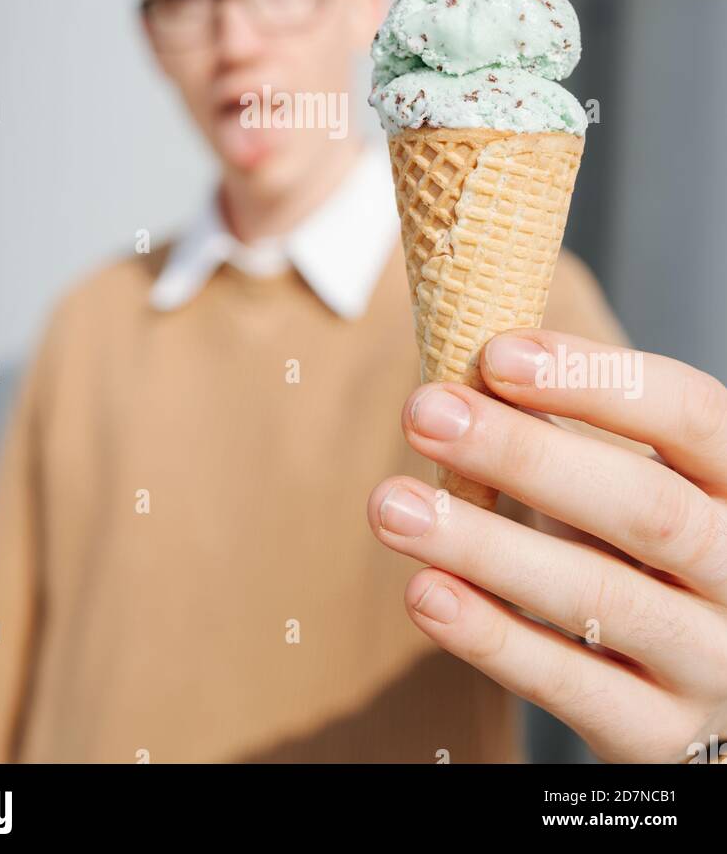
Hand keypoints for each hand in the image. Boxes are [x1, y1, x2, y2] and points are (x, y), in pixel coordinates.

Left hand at [367, 330, 726, 763]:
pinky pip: (571, 685)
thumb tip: (464, 369)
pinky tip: (426, 593)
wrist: (700, 679)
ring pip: (600, 595)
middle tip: (425, 413)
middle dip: (526, 454)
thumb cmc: (648, 550)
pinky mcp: (661, 735)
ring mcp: (709, 659)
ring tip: (393, 505)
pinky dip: (492, 637)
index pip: (693, 414)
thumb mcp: (636, 478)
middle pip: (647, 507)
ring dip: (486, 545)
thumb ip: (567, 427)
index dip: (598, 381)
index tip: (497, 354)